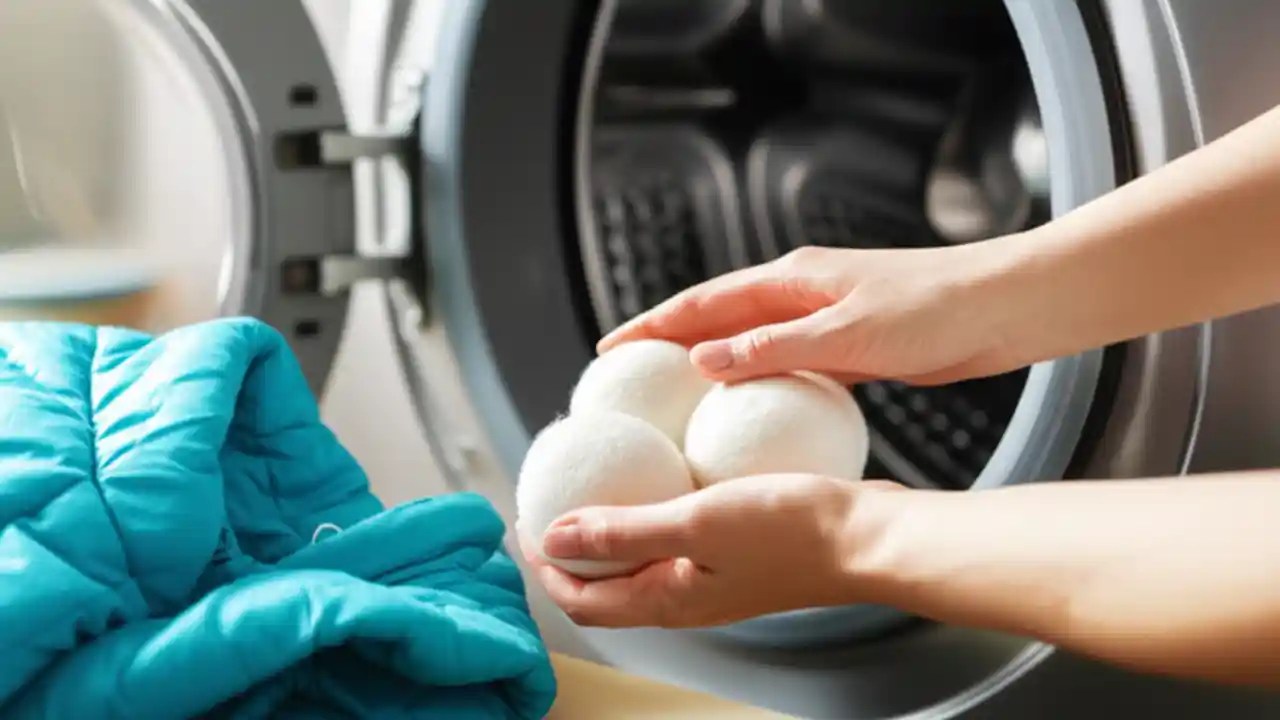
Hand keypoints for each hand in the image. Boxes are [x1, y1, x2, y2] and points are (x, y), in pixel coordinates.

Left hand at [519, 475, 902, 628]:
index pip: (584, 600)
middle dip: (571, 548)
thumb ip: (623, 531)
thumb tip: (552, 537)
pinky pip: (678, 533)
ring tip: (599, 478)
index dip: (545, 568)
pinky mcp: (738, 552)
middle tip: (554, 495)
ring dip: (612, 525)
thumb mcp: (696, 524)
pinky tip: (665, 467)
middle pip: (607, 582)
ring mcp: (714, 577)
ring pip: (642, 557)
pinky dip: (655, 508)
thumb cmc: (792, 532)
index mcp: (669, 602)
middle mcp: (687, 597)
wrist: (868, 537)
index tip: (525, 521)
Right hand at [599, 242, 1038, 385]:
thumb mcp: (848, 333)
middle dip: (668, 349)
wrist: (1007, 307)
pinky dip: (759, 392)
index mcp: (790, 280)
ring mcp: (823, 322)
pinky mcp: (851, 349)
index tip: (608, 351)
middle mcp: (799, 296)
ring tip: (674, 408)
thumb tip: (704, 360)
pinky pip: (787, 371)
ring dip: (710, 373)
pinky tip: (749, 421)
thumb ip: (774, 347)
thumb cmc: (936, 309)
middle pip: (716, 322)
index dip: (651, 327)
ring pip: (749, 349)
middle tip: (628, 384)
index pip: (701, 303)